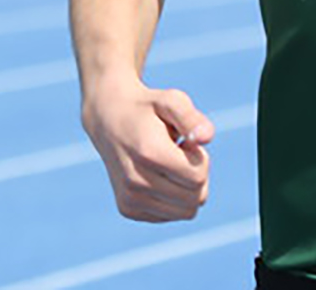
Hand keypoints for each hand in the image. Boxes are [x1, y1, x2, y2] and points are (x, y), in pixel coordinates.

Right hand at [82, 84, 214, 221]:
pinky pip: (171, 215)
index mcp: (148, 153)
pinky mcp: (128, 209)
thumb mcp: (171, 100)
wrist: (107, 118)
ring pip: (186, 212)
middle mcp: (136, 181)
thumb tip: (207, 138)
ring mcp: (130, 199)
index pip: (198, 177)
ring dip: (186, 188)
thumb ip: (192, 118)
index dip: (201, 158)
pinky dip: (173, 198)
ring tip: (169, 164)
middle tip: (179, 153)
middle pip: (195, 198)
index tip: (186, 142)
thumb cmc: (147, 108)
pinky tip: (158, 175)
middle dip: (197, 174)